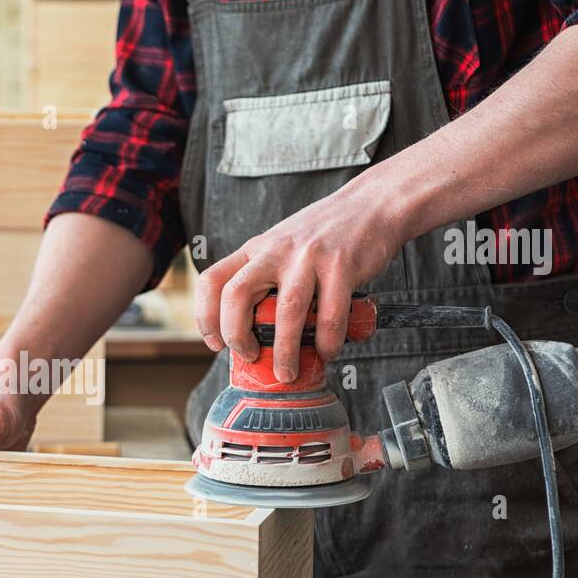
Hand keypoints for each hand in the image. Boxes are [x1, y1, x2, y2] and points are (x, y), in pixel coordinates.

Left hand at [195, 182, 405, 380]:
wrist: (372, 204)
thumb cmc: (324, 234)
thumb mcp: (281, 247)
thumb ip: (265, 278)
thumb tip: (254, 331)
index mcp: (255, 249)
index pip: (212, 280)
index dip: (206, 316)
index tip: (215, 343)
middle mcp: (275, 250)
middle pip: (237, 295)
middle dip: (237, 335)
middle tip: (250, 357)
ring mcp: (307, 256)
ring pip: (285, 311)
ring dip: (284, 350)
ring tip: (288, 372)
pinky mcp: (341, 265)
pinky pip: (330, 314)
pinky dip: (327, 341)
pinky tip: (328, 351)